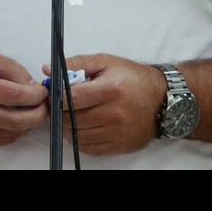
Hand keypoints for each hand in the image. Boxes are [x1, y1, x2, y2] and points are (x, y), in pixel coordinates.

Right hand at [0, 50, 48, 145]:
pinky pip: (1, 140)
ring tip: (31, 111)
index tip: (42, 91)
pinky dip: (14, 132)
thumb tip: (31, 84)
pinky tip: (16, 120)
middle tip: (43, 105)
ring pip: (12, 133)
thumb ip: (11, 68)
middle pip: (19, 120)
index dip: (36, 95)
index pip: (18, 96)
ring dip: (28, 124)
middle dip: (38, 113)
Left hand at [42, 53, 167, 155]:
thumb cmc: (133, 78)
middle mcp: (113, 114)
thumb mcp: (106, 62)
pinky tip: (84, 126)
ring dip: (68, 126)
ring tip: (73, 114)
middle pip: (71, 119)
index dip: (58, 97)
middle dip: (61, 112)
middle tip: (62, 105)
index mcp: (110, 89)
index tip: (56, 94)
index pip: (71, 99)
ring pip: (76, 135)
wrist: (163, 100)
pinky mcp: (118, 146)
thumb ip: (76, 64)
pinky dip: (79, 138)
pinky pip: (88, 147)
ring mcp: (116, 133)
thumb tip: (48, 71)